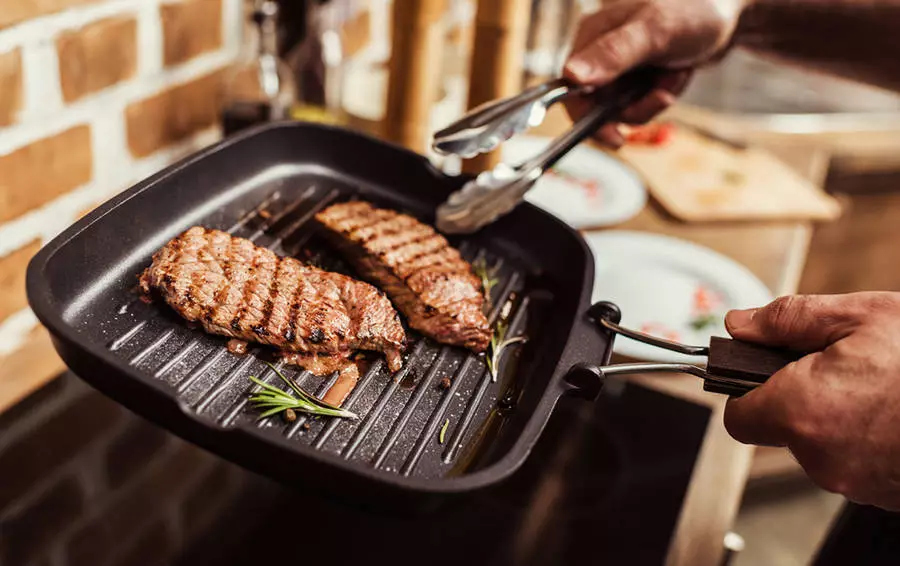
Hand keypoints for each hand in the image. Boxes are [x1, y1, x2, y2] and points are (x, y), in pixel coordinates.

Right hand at [563, 0, 747, 146]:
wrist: (731, 12)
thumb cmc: (695, 10)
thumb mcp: (654, 32)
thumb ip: (613, 54)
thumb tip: (571, 76)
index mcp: (592, 36)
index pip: (570, 89)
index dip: (587, 117)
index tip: (614, 135)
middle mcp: (599, 52)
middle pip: (598, 105)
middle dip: (635, 107)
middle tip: (661, 98)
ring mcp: (619, 66)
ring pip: (622, 108)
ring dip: (653, 101)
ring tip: (674, 75)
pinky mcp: (637, 76)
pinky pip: (641, 103)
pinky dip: (662, 95)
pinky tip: (677, 75)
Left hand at [723, 292, 899, 510]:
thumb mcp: (861, 316)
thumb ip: (787, 320)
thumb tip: (741, 324)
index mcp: (801, 412)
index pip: (738, 416)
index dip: (747, 390)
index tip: (765, 370)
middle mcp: (820, 457)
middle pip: (781, 428)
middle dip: (799, 396)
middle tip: (841, 366)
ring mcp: (854, 481)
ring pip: (818, 444)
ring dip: (835, 415)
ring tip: (878, 388)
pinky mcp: (882, 494)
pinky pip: (853, 461)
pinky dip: (864, 437)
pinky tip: (892, 412)